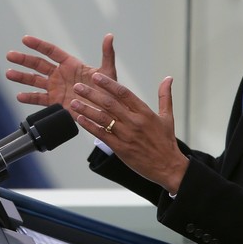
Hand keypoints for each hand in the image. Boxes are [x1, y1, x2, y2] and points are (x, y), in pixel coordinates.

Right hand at [5, 34, 116, 110]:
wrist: (106, 112)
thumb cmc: (108, 90)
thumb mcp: (108, 71)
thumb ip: (107, 54)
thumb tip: (110, 36)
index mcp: (70, 64)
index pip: (51, 51)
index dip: (38, 45)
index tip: (25, 39)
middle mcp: (60, 74)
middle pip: (38, 64)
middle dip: (23, 59)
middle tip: (10, 55)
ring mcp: (55, 88)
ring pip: (34, 81)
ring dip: (21, 77)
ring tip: (8, 73)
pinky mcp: (55, 102)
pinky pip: (39, 99)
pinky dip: (29, 97)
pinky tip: (19, 96)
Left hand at [70, 72, 188, 193]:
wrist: (168, 167)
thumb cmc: (166, 141)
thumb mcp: (167, 117)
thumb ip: (164, 96)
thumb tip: (168, 78)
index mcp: (145, 112)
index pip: (123, 93)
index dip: (108, 83)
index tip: (96, 76)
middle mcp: (135, 122)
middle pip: (109, 104)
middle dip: (92, 94)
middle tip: (78, 86)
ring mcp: (126, 136)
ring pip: (103, 119)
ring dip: (86, 109)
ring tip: (73, 102)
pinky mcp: (120, 148)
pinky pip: (102, 135)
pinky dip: (90, 126)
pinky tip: (80, 119)